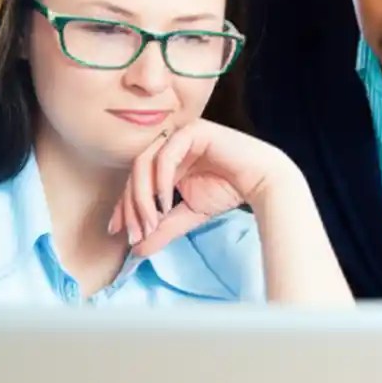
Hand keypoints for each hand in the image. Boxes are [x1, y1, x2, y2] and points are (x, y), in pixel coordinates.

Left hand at [109, 119, 296, 256]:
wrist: (263, 181)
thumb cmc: (230, 191)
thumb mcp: (189, 213)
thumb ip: (163, 228)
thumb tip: (137, 251)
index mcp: (166, 158)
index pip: (135, 181)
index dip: (124, 206)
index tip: (118, 232)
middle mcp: (168, 144)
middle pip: (135, 173)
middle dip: (132, 206)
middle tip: (137, 233)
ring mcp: (179, 134)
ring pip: (144, 163)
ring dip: (143, 197)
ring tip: (151, 222)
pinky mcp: (192, 131)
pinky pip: (165, 156)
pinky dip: (160, 181)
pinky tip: (164, 203)